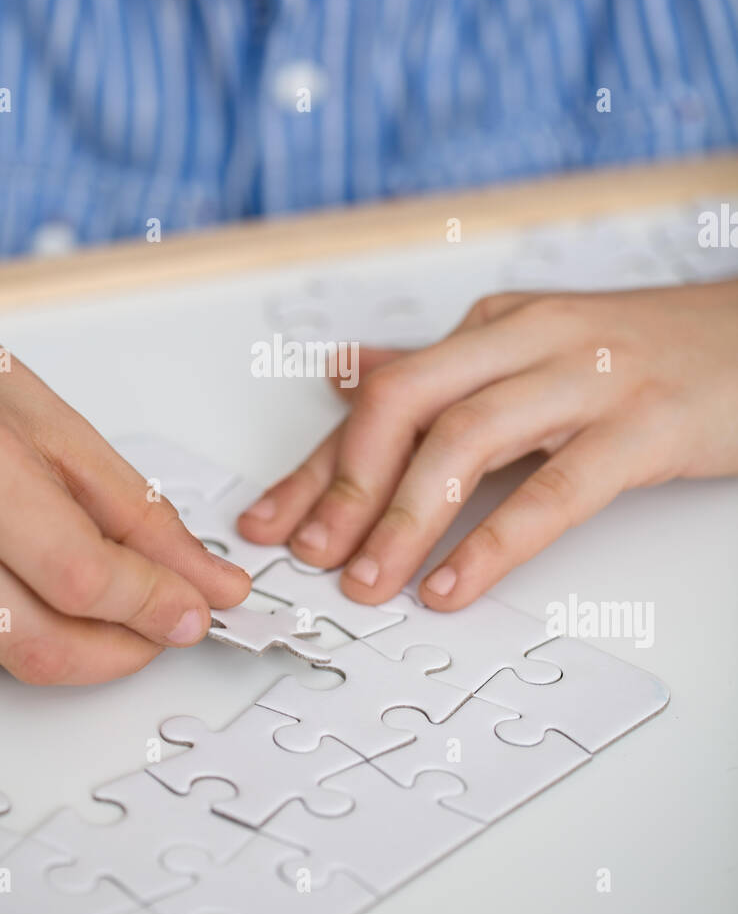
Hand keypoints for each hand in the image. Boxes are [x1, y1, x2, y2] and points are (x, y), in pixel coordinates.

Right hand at [0, 299, 249, 682]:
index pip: (80, 576)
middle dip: (126, 649)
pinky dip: (27, 631)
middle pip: (43, 643)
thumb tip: (202, 579)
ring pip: (9, 658)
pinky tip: (37, 588)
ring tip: (107, 596)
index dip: (152, 604)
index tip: (195, 607)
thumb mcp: (56, 427)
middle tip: (165, 622)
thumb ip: (136, 514)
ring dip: (80, 644)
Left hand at [237, 281, 737, 608]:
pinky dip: (496, 543)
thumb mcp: (530, 349)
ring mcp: (587, 380)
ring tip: (367, 585)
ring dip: (404, 519)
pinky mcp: (645, 427)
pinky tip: (455, 586)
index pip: (381, 396)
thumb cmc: (643, 355)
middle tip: (310, 556)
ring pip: (468, 443)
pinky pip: (556, 490)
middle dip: (345, 484)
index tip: (268, 521)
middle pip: (406, 405)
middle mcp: (528, 341)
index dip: (316, 463)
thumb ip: (437, 368)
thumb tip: (344, 372)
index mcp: (493, 327)